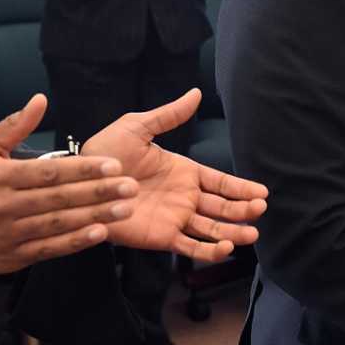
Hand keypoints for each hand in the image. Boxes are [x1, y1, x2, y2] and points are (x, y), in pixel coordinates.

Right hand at [0, 95, 137, 274]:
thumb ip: (14, 125)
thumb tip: (41, 100)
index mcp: (0, 177)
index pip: (47, 172)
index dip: (82, 169)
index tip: (112, 164)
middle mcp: (7, 206)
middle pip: (58, 199)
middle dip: (97, 192)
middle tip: (130, 186)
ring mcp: (11, 234)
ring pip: (58, 225)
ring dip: (94, 217)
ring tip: (125, 209)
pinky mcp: (16, 256)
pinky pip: (51, 249)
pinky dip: (76, 242)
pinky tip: (100, 233)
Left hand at [80, 87, 266, 260]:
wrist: (81, 179)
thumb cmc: (106, 151)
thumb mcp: (138, 127)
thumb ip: (168, 115)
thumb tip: (195, 93)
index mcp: (184, 172)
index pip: (221, 182)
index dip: (241, 188)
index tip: (263, 193)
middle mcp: (184, 197)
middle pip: (222, 207)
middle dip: (243, 210)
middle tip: (260, 210)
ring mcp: (175, 218)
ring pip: (212, 229)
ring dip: (232, 232)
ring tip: (251, 234)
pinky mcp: (161, 237)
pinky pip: (190, 247)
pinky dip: (209, 251)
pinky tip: (225, 248)